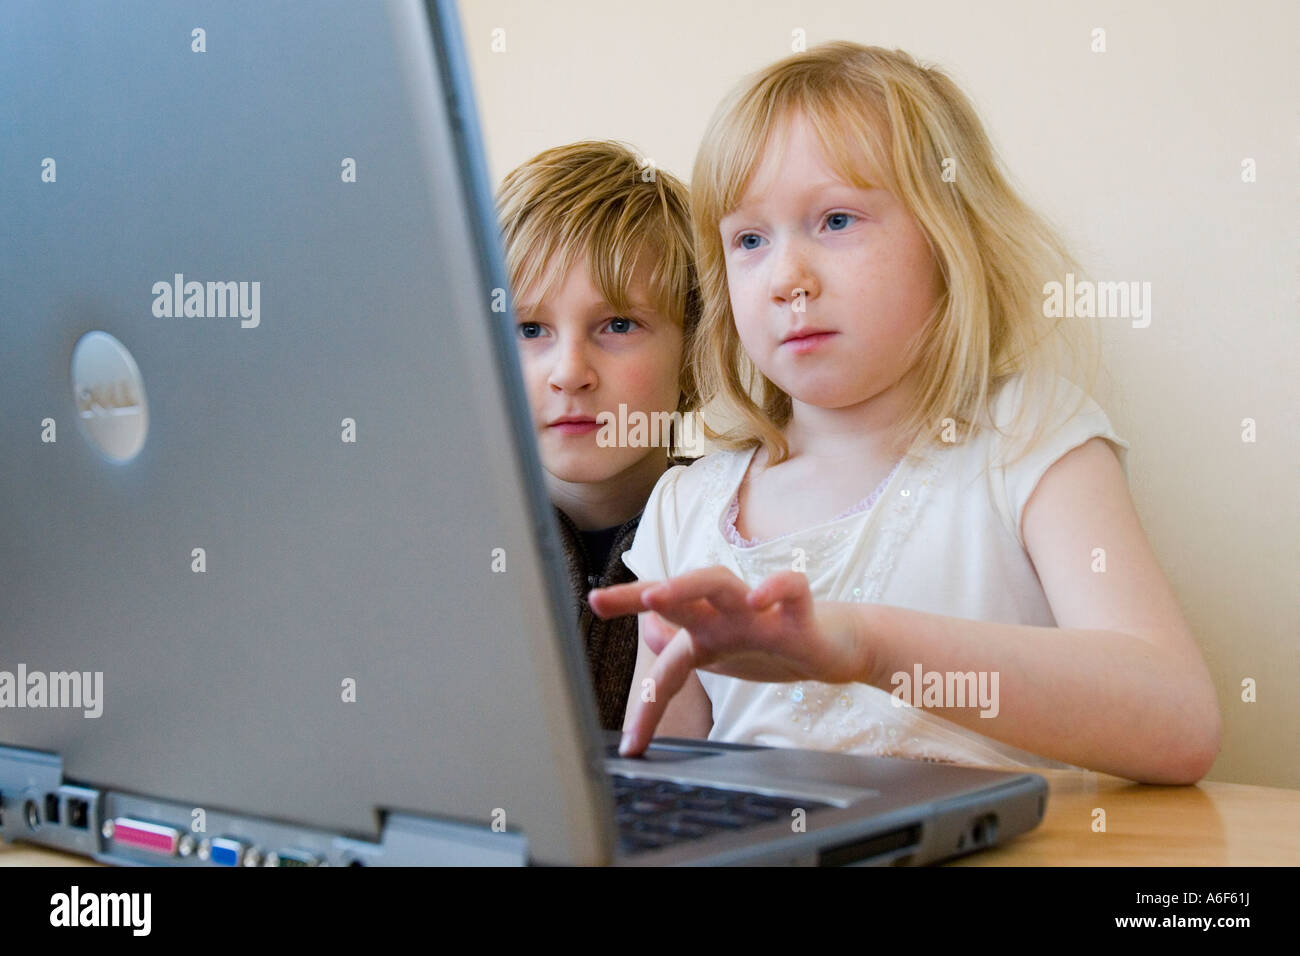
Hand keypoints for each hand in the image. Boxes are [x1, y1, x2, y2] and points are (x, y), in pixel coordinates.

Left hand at [588, 566, 873, 755]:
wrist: (838, 643)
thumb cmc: (775, 644)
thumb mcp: (724, 654)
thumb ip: (685, 646)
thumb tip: (645, 630)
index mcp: (707, 631)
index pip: (665, 661)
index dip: (648, 705)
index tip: (631, 746)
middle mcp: (727, 615)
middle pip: (678, 595)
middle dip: (636, 596)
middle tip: (598, 601)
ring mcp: (760, 610)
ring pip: (720, 583)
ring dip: (687, 586)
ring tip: (657, 596)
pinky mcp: (800, 611)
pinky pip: (789, 588)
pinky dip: (774, 589)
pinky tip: (758, 600)